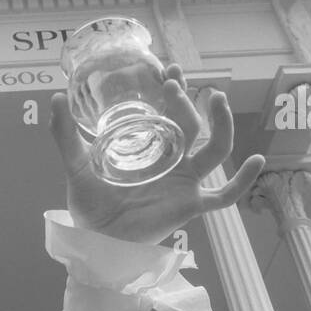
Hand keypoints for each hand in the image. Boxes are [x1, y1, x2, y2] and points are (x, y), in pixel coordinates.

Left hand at [49, 63, 265, 244]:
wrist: (95, 241)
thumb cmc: (89, 205)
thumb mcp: (76, 163)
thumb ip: (64, 134)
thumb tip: (54, 97)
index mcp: (152, 148)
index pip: (169, 112)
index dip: (174, 90)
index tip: (169, 69)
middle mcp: (173, 161)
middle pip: (192, 125)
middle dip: (188, 101)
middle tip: (175, 82)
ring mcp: (185, 182)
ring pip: (214, 149)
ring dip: (221, 124)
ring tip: (216, 99)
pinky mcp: (190, 205)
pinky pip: (225, 195)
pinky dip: (242, 180)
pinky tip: (256, 160)